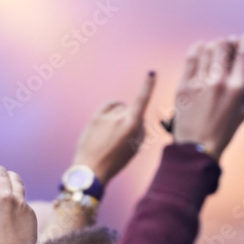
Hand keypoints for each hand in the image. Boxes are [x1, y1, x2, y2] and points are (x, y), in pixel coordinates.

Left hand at [71, 71, 155, 185]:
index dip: (148, 86)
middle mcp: (119, 118)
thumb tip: (138, 117)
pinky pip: (109, 105)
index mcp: (131, 126)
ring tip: (114, 133)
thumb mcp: (134, 148)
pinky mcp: (96, 117)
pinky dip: (113, 108)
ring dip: (121, 115)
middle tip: (125, 137)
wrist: (91, 169)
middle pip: (132, 111)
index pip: (142, 101)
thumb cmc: (115, 161)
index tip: (152, 73)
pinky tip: (111, 115)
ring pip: (120, 108)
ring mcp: (106, 117)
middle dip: (132, 119)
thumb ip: (139, 130)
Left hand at [172, 34, 243, 160]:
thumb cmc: (221, 134)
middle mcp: (219, 81)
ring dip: (214, 45)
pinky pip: (191, 58)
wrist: (196, 148)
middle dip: (229, 42)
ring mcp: (200, 82)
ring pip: (208, 49)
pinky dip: (197, 49)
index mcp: (237, 88)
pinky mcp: (184, 85)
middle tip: (229, 43)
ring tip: (215, 47)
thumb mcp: (242, 116)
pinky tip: (200, 47)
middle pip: (224, 47)